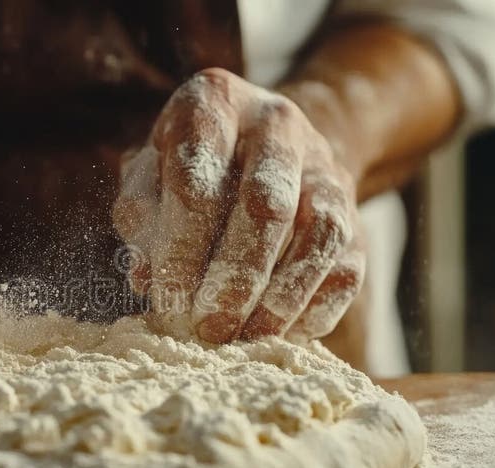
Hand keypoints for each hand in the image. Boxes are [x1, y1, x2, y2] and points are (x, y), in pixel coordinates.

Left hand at [113, 68, 364, 342]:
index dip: (182, 245)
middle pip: (265, 204)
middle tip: (207, 327)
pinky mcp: (354, 210)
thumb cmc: (187, 167)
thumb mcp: (147, 174)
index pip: (197, 176)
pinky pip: (346, 265)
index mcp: (214, 101)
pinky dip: (312, 308)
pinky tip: (277, 335)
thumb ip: (140, 216)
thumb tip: (145, 276)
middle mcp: (277, 122)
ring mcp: (324, 164)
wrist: (265, 146)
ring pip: (317, 234)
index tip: (168, 298)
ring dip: (279, 297)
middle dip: (234, 276)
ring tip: (242, 339)